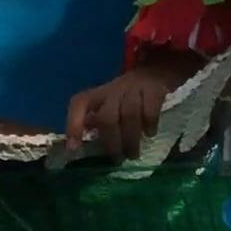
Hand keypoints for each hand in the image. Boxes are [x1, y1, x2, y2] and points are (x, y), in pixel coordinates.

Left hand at [63, 58, 187, 158]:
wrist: (157, 70)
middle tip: (118, 160)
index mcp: (98, 94)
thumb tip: (82, 147)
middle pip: (107, 117)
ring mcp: (134, 88)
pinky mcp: (154, 89)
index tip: (73, 148)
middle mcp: (113, 90)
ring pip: (128, 115)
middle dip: (111, 142)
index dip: (73, 124)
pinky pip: (150, 109)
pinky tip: (150, 134)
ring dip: (130, 139)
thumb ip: (97, 121)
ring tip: (133, 155)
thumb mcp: (110, 103)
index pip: (79, 104)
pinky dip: (149, 123)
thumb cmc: (128, 95)